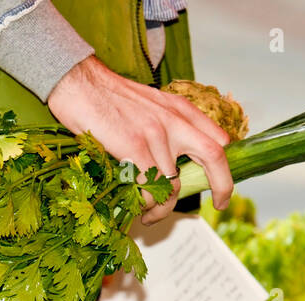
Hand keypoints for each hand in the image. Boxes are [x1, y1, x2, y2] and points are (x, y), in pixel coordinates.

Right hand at [48, 56, 231, 224]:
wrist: (78, 82)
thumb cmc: (108, 98)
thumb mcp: (149, 105)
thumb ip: (168, 127)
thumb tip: (176, 163)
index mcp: (180, 110)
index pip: (218, 139)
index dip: (226, 165)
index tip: (223, 183)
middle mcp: (174, 121)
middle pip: (215, 157)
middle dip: (223, 187)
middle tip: (220, 204)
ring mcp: (156, 134)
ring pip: (173, 184)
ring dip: (163, 207)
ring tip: (150, 215)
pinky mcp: (135, 147)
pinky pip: (150, 187)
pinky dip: (145, 204)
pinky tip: (137, 206)